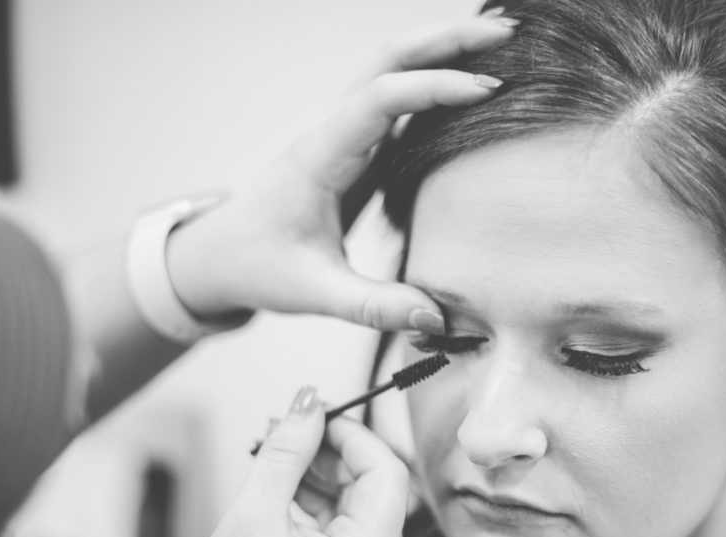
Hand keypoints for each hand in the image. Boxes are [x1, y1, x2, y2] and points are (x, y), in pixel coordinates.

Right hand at [165, 387, 411, 536]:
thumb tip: (308, 402)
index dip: (354, 436)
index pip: (387, 474)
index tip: (318, 417)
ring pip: (367, 505)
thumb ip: (286, 451)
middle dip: (335, 454)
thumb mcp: (253, 516)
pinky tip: (293, 491)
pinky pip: (357, 528)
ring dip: (329, 476)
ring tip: (282, 462)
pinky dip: (329, 504)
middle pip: (378, 488)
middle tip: (291, 433)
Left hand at [166, 13, 516, 333]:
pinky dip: (432, 83)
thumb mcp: (314, 293)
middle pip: (387, 60)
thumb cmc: (259, 267)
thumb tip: (437, 317)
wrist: (219, 258)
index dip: (434, 88)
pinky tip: (468, 88)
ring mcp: (343, 138)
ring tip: (500, 44)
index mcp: (320, 157)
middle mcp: (331, 134)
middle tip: (506, 32)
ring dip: (440, 52)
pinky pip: (395, 102)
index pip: (379, 100)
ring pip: (391, 71)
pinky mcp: (354, 152)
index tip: (487, 90)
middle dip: (445, 41)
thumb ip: (373, 306)